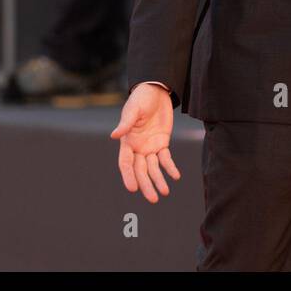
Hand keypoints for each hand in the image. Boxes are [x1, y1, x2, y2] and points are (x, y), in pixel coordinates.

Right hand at [112, 82, 180, 202]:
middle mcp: (137, 148)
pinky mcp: (162, 143)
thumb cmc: (140, 99)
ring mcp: (150, 147)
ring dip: (159, 180)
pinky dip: (170, 168)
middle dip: (146, 185)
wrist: (156, 91)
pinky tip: (176, 176)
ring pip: (153, 168)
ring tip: (165, 192)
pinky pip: (166, 158)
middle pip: (140, 171)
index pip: (126, 163)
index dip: (128, 176)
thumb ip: (125, 123)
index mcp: (127, 142)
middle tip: (153, 199)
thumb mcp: (133, 109)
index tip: (132, 188)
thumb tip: (114, 135)